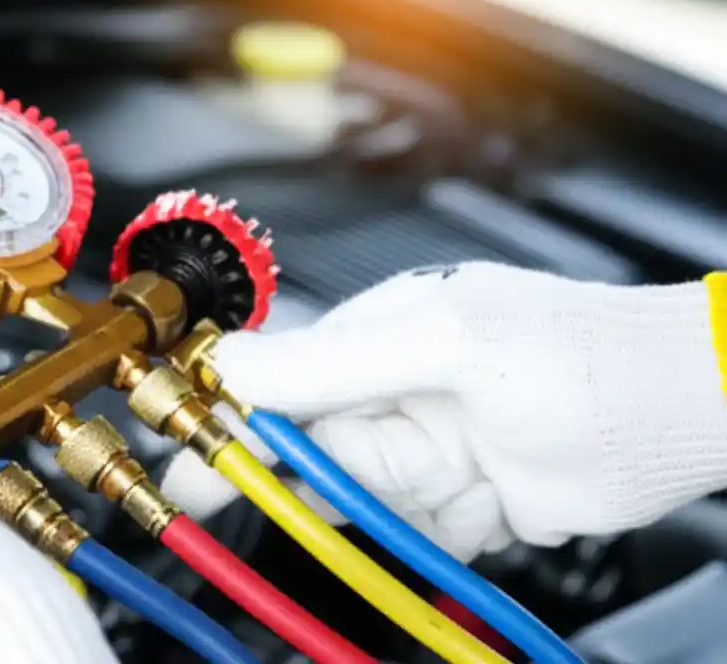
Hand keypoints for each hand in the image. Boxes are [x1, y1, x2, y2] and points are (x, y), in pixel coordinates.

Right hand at [163, 262, 726, 560]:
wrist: (683, 416)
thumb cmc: (584, 356)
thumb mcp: (449, 343)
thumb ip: (335, 357)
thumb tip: (238, 361)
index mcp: (377, 334)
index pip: (277, 378)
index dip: (230, 416)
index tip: (192, 447)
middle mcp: (395, 391)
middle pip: (315, 452)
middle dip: (318, 473)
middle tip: (296, 480)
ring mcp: (429, 448)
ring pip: (366, 503)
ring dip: (407, 505)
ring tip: (475, 472)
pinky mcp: (461, 501)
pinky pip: (417, 534)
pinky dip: (448, 532)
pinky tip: (496, 499)